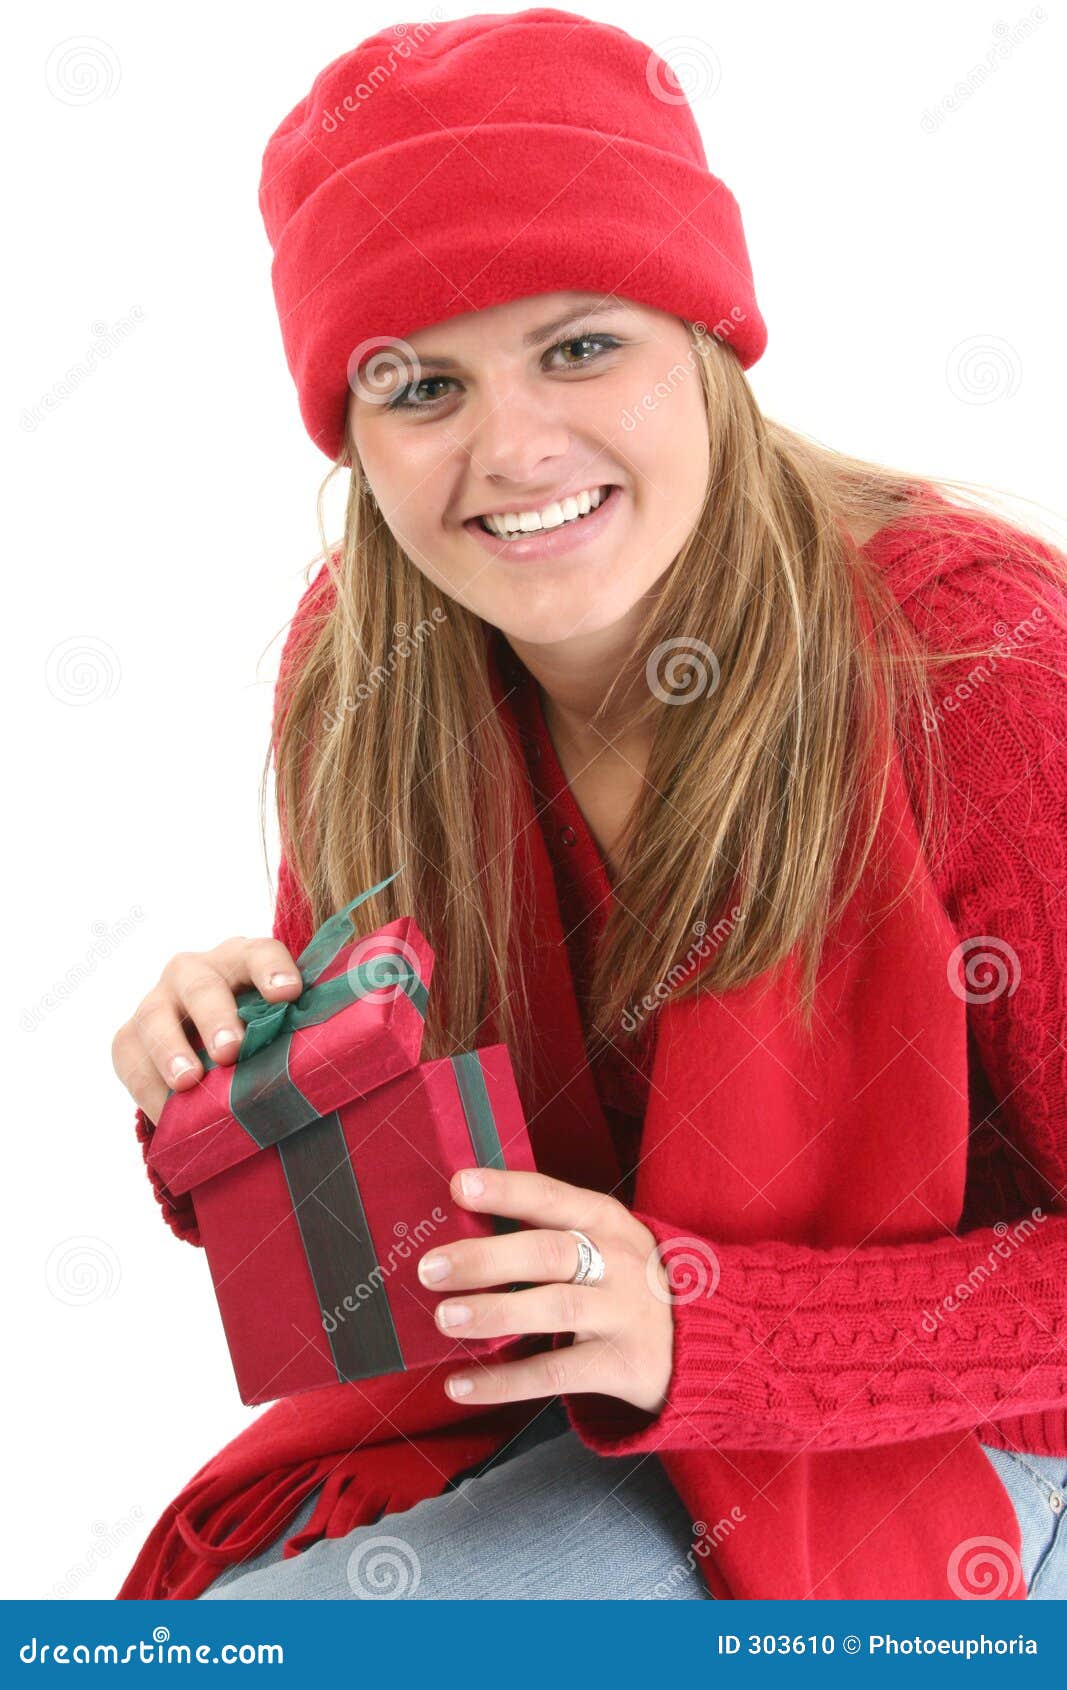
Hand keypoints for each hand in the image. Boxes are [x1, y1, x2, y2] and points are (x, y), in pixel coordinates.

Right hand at [110, 936, 304, 1124]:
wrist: (211, 1055)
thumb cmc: (259, 1037)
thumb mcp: (278, 1025)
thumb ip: (297, 1032)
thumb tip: (332, 1062)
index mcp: (241, 961)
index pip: (259, 953)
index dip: (273, 969)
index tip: (289, 994)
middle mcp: (196, 972)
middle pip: (202, 985)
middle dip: (216, 1017)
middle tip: (231, 1051)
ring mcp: (159, 1000)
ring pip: (156, 1017)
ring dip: (171, 1050)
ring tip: (188, 1082)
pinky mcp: (130, 1035)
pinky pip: (128, 1055)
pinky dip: (146, 1085)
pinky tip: (165, 1113)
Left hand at [417, 1166, 674, 1415]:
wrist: (704, 1338)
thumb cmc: (624, 1280)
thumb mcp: (602, 1241)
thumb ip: (544, 1232)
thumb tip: (459, 1230)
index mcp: (606, 1220)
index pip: (550, 1198)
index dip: (505, 1190)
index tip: (458, 1185)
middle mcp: (616, 1261)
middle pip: (547, 1253)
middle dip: (485, 1258)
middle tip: (431, 1268)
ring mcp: (622, 1313)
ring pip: (553, 1309)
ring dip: (494, 1313)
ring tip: (445, 1318)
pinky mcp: (621, 1364)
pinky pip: (554, 1374)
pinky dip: (503, 1382)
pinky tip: (460, 1385)